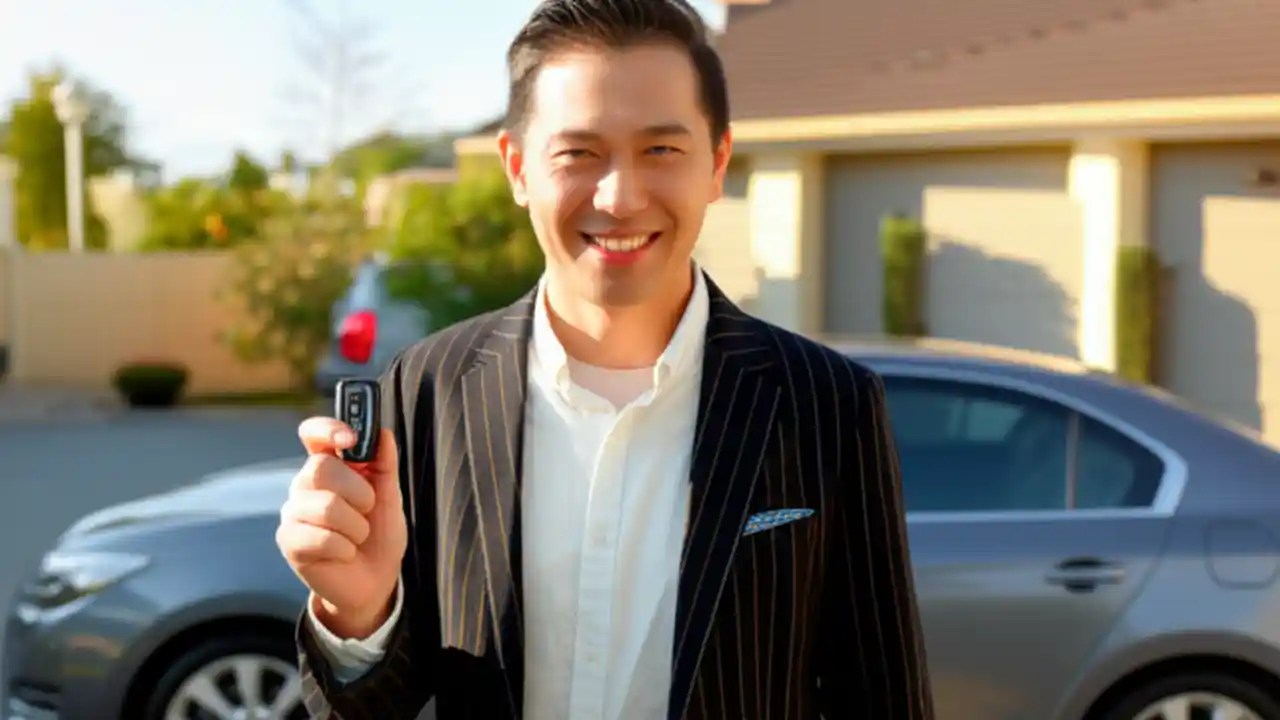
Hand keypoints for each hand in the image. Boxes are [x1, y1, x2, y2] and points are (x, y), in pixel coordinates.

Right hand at [277, 416, 406, 638]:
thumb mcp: (391, 497)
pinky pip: (319, 538)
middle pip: (320, 468)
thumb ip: (385, 465)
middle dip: (358, 491)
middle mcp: (306, 484)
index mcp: (330, 466)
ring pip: (325, 506)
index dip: (328, 429)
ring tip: (358, 537)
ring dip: (356, 526)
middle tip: (368, 509)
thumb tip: (383, 433)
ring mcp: (293, 512)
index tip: (351, 439)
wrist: (373, 581)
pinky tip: (344, 554)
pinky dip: (344, 548)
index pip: (314, 433)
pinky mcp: (289, 541)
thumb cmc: (379, 535)